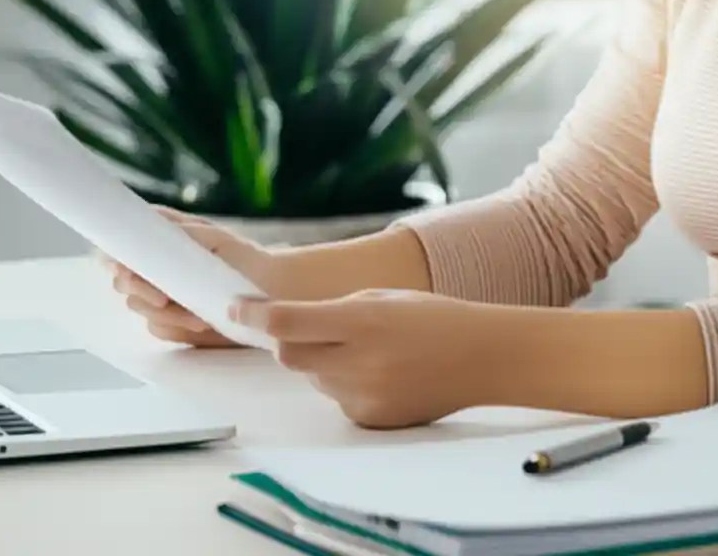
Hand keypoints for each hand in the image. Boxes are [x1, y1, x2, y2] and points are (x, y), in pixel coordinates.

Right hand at [103, 208, 285, 347]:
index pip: (118, 245)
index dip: (113, 257)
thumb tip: (147, 230)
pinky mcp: (172, 322)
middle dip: (141, 291)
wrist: (274, 292)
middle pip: (122, 280)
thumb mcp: (213, 238)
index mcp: (160, 239)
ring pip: (138, 307)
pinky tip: (203, 322)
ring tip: (199, 314)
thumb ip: (179, 233)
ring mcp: (161, 296)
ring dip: (166, 313)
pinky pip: (158, 328)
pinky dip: (177, 327)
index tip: (125, 269)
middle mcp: (155, 267)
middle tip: (164, 299)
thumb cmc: (244, 258)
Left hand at [231, 290, 495, 428]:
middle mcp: (359, 362)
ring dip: (322, 362)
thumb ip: (331, 312)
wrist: (482, 357)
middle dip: (287, 340)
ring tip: (366, 351)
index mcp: (361, 322)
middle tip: (308, 328)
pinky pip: (336, 400)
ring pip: (313, 377)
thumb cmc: (432, 319)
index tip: (236, 310)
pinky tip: (380, 374)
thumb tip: (285, 324)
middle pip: (289, 355)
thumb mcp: (380, 298)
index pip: (287, 322)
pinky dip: (344, 385)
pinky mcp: (371, 419)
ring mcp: (364, 395)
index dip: (254, 316)